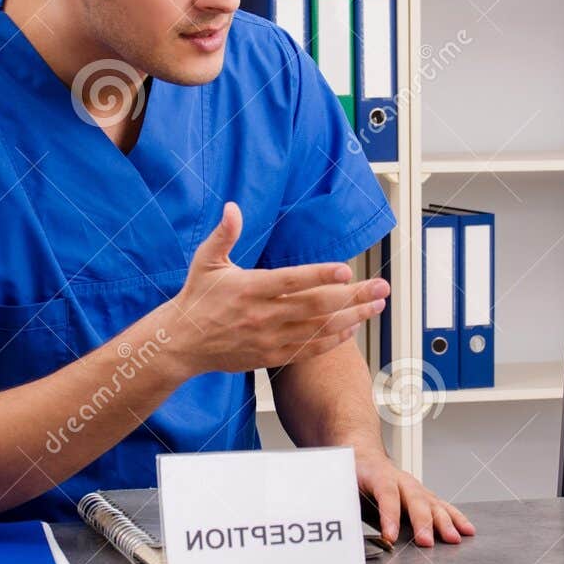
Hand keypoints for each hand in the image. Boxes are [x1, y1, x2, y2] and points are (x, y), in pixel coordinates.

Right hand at [161, 202, 388, 377]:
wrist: (182, 344)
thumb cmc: (198, 298)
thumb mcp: (206, 261)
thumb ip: (224, 234)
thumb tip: (233, 207)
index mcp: (249, 288)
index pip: (291, 281)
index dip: (320, 275)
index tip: (347, 269)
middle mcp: (263, 315)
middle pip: (316, 306)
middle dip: (354, 296)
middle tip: (381, 287)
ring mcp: (270, 338)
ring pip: (319, 329)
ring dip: (352, 317)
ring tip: (377, 306)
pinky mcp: (272, 356)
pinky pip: (309, 350)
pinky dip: (333, 340)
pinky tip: (353, 329)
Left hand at [353, 444, 475, 547]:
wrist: (363, 455)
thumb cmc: (352, 473)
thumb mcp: (342, 485)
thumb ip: (345, 504)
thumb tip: (343, 529)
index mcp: (379, 476)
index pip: (387, 495)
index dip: (389, 516)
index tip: (389, 536)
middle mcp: (401, 481)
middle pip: (415, 500)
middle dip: (423, 522)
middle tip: (426, 542)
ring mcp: (415, 488)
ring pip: (432, 503)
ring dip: (444, 522)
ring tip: (453, 538)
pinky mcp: (423, 495)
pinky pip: (442, 506)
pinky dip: (455, 518)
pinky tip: (466, 530)